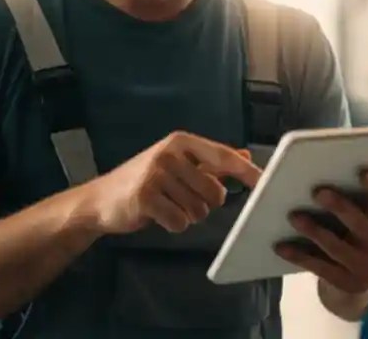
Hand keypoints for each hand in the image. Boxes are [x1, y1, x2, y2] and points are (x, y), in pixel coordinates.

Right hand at [80, 131, 261, 235]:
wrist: (100, 199)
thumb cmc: (145, 181)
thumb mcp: (177, 165)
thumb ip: (212, 162)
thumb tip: (246, 157)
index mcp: (181, 142)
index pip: (223, 157)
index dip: (247, 173)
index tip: (266, 183)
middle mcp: (170, 154)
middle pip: (215, 192)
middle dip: (204, 204)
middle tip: (181, 199)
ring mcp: (156, 175)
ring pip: (198, 211)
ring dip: (187, 215)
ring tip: (166, 205)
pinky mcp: (145, 197)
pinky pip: (180, 222)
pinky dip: (173, 225)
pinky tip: (157, 216)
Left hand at [275, 169, 367, 294]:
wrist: (359, 282)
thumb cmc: (355, 234)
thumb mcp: (362, 215)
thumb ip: (349, 193)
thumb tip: (313, 166)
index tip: (363, 172)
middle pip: (362, 227)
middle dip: (341, 208)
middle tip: (318, 191)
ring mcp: (366, 270)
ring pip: (338, 248)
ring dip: (315, 231)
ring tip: (294, 216)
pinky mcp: (346, 285)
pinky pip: (320, 268)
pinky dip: (299, 256)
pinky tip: (281, 246)